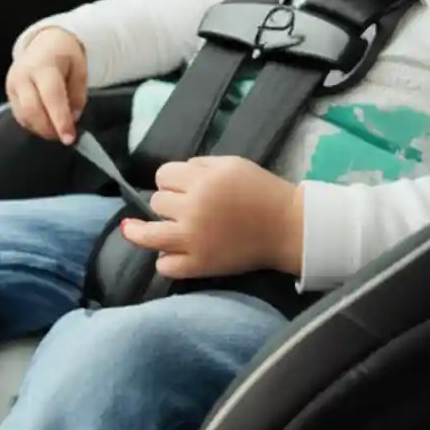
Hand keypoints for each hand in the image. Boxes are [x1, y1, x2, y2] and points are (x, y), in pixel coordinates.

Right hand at [6, 27, 88, 144]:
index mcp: (44, 66)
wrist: (45, 42)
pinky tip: (46, 123)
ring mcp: (13, 85)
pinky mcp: (9, 94)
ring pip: (24, 116)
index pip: (52, 97)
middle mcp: (24, 75)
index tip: (69, 138)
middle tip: (64, 137)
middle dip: (49, 129)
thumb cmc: (64, 56)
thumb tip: (73, 118)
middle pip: (32, 110)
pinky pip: (20, 116)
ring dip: (42, 129)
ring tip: (57, 130)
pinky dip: (34, 125)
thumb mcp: (80, 69)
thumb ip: (78, 95)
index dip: (60, 120)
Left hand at [120, 157, 304, 278]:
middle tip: (188, 208)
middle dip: (170, 202)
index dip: (171, 180)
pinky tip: (169, 253)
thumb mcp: (232, 164)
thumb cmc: (261, 192)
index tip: (183, 187)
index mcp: (202, 181)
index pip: (162, 176)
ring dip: (149, 229)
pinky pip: (165, 265)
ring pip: (149, 234)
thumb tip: (170, 178)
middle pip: (157, 202)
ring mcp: (193, 240)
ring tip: (142, 229)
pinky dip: (165, 259)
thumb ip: (198, 166)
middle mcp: (193, 209)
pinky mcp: (199, 265)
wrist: (287, 227)